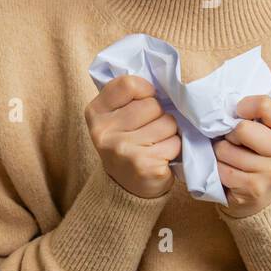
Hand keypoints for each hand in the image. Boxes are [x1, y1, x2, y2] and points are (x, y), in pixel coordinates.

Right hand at [85, 74, 180, 198]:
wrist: (125, 188)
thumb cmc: (127, 142)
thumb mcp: (116, 116)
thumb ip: (129, 95)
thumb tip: (164, 81)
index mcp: (95, 112)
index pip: (129, 84)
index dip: (145, 90)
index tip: (145, 101)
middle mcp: (104, 132)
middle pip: (153, 105)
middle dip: (159, 116)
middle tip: (149, 131)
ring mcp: (123, 150)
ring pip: (168, 123)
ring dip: (169, 133)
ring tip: (155, 145)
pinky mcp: (144, 166)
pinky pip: (175, 143)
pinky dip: (174, 150)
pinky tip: (160, 158)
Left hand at [214, 95, 270, 215]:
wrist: (264, 195)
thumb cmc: (259, 154)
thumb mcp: (267, 130)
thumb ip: (256, 114)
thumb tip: (226, 104)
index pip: (264, 104)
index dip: (242, 107)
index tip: (238, 114)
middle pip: (242, 128)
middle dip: (229, 134)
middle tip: (233, 141)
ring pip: (226, 150)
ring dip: (221, 153)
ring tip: (231, 158)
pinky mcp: (255, 189)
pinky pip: (222, 170)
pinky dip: (219, 169)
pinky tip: (229, 172)